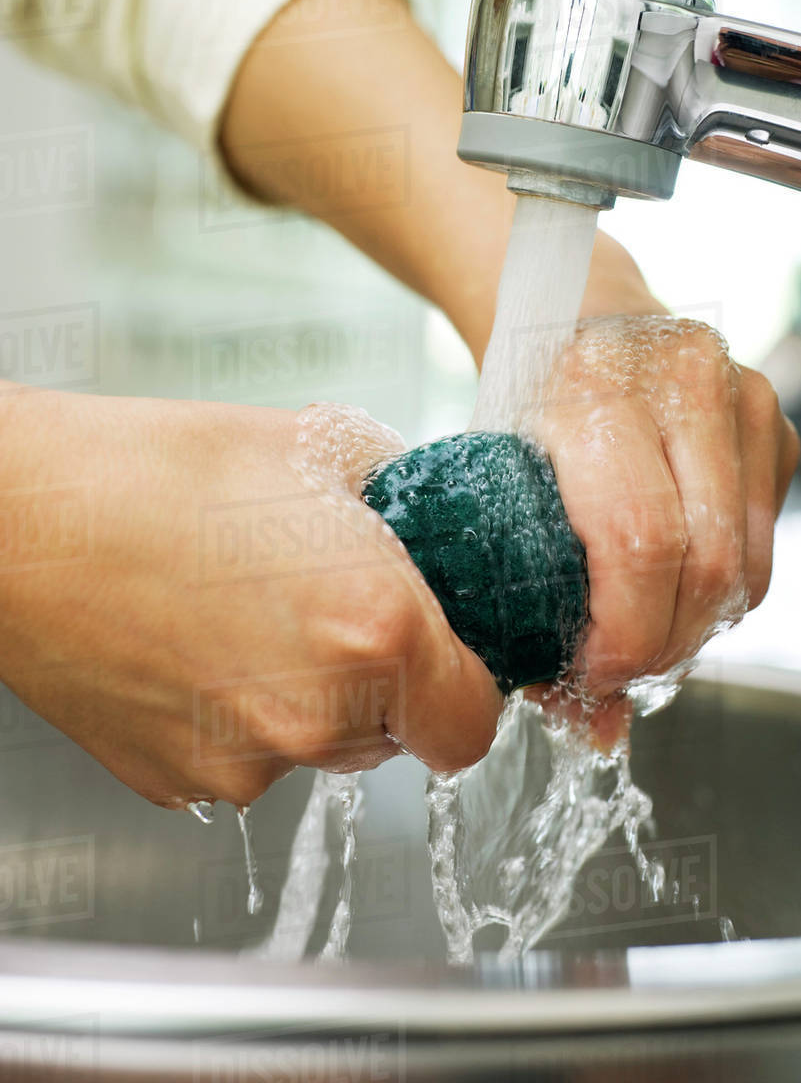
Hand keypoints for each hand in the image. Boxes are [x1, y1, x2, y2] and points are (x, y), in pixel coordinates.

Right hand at [0, 389, 500, 806]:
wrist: (24, 516)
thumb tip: (431, 529)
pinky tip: (198, 647)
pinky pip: (245, 759)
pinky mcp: (176, 782)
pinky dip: (239, 716)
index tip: (446, 659)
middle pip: (396, 736)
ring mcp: (241, 763)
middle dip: (383, 682)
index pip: (473, 722)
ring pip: (318, 747)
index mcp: (375, 629)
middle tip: (330, 608)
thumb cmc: (160, 468)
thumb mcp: (320, 447)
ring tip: (249, 616)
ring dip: (311, 700)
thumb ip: (402, 506)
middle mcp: (317, 717)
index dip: (465, 687)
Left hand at [532, 316, 799, 696]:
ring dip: (695, 628)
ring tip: (640, 635)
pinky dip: (721, 589)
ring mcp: (743, 395)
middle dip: (663, 647)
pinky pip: (763, 542)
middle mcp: (683, 381)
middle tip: (616, 673)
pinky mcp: (775, 419)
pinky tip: (670, 588)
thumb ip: (535, 598)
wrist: (575, 308)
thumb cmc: (523, 397)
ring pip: (749, 567)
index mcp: (593, 388)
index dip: (624, 635)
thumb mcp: (502, 480)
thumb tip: (596, 728)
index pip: (640, 542)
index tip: (592, 672)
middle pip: (708, 566)